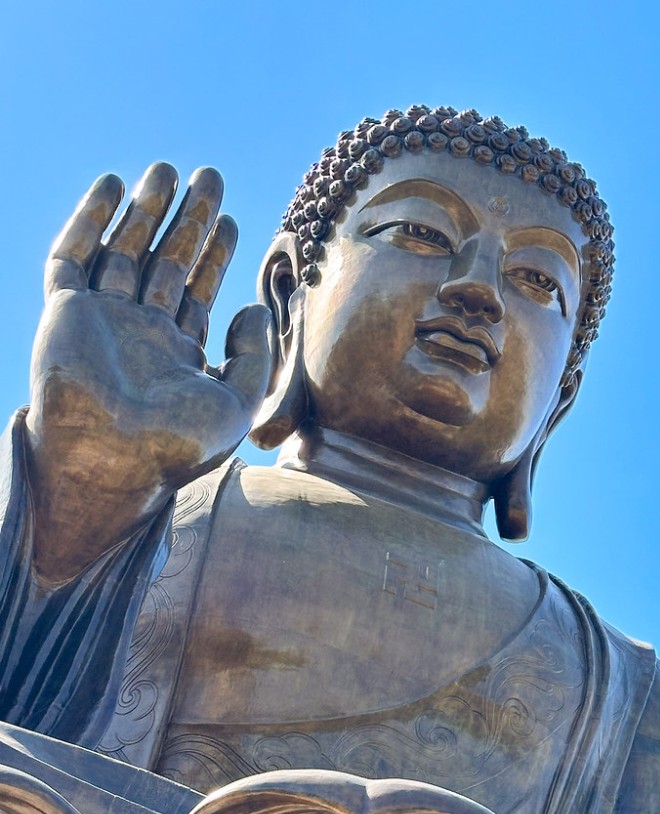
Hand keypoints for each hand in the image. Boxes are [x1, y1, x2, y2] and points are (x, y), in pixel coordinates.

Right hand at [25, 163, 271, 579]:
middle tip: (210, 176)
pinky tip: (114, 184)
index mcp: (177, 355)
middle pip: (166, 261)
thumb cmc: (177, 444)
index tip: (232, 220)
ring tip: (169, 168)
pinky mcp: (65, 311)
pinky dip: (91, 218)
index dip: (215, 253)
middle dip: (188, 219)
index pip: (197, 291)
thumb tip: (254, 306)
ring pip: (124, 250)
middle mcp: (139, 333)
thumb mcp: (239, 403)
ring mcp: (101, 320)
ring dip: (146, 209)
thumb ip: (255, 355)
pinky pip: (73, 256)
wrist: (111, 460)